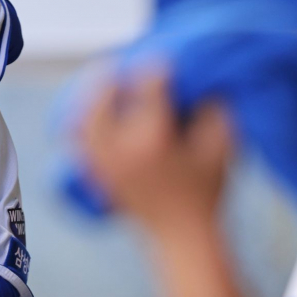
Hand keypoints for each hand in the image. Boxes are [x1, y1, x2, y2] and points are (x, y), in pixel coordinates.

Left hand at [81, 73, 234, 234]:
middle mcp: (119, 148)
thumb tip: (200, 81)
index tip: (164, 61)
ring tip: (107, 83)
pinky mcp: (91, 170)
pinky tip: (92, 108)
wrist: (179, 235)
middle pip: (101, 95)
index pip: (148, 86)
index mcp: (153, 138)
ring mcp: (100, 161)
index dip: (157, 67)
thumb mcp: (222, 149)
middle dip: (114, 76)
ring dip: (92, 94)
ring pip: (82, 114)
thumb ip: (214, 111)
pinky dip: (80, 117)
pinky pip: (73, 135)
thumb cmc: (205, 191)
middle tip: (126, 66)